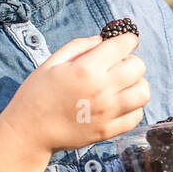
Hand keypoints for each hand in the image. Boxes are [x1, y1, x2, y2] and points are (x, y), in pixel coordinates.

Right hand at [0, 32, 148, 156]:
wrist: (29, 132)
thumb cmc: (37, 94)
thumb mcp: (51, 62)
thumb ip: (79, 46)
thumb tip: (102, 39)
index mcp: (86, 69)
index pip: (123, 46)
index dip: (127, 40)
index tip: (125, 42)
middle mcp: (102, 90)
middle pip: (139, 67)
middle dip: (131, 61)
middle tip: (119, 66)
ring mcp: (108, 112)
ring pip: (143, 92)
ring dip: (137, 85)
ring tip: (122, 86)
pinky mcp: (109, 131)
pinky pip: (136, 116)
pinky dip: (133, 108)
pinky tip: (119, 104)